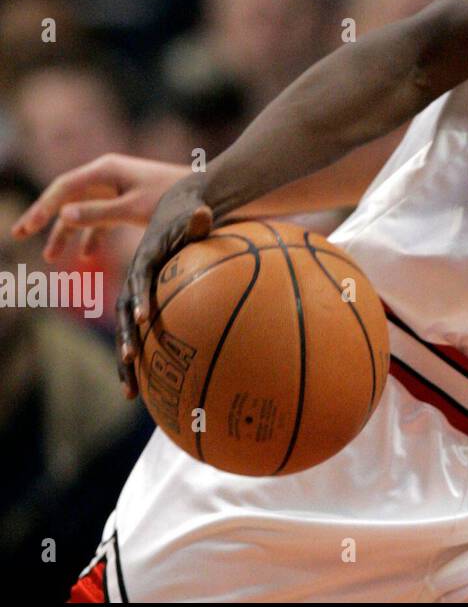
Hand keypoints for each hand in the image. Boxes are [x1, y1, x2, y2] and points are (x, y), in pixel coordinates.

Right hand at [11, 155, 189, 262]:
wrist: (208, 192)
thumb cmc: (173, 198)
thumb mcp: (134, 208)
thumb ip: (98, 213)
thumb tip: (63, 216)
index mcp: (106, 170)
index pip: (64, 187)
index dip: (42, 207)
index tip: (25, 229)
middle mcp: (108, 174)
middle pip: (67, 196)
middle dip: (45, 217)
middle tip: (20, 235)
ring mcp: (118, 186)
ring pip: (83, 209)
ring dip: (68, 232)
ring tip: (51, 258)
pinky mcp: (129, 199)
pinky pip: (102, 217)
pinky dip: (93, 234)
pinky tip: (87, 255)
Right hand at [116, 177, 213, 399]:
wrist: (174, 218)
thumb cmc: (188, 219)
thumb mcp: (192, 217)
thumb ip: (197, 220)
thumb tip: (203, 213)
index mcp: (145, 261)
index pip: (140, 281)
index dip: (141, 299)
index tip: (143, 318)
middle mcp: (135, 282)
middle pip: (125, 315)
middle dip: (126, 339)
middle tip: (130, 360)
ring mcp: (136, 298)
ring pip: (127, 334)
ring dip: (127, 364)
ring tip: (130, 394)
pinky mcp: (143, 308)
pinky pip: (138, 338)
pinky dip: (138, 362)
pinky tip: (142, 390)